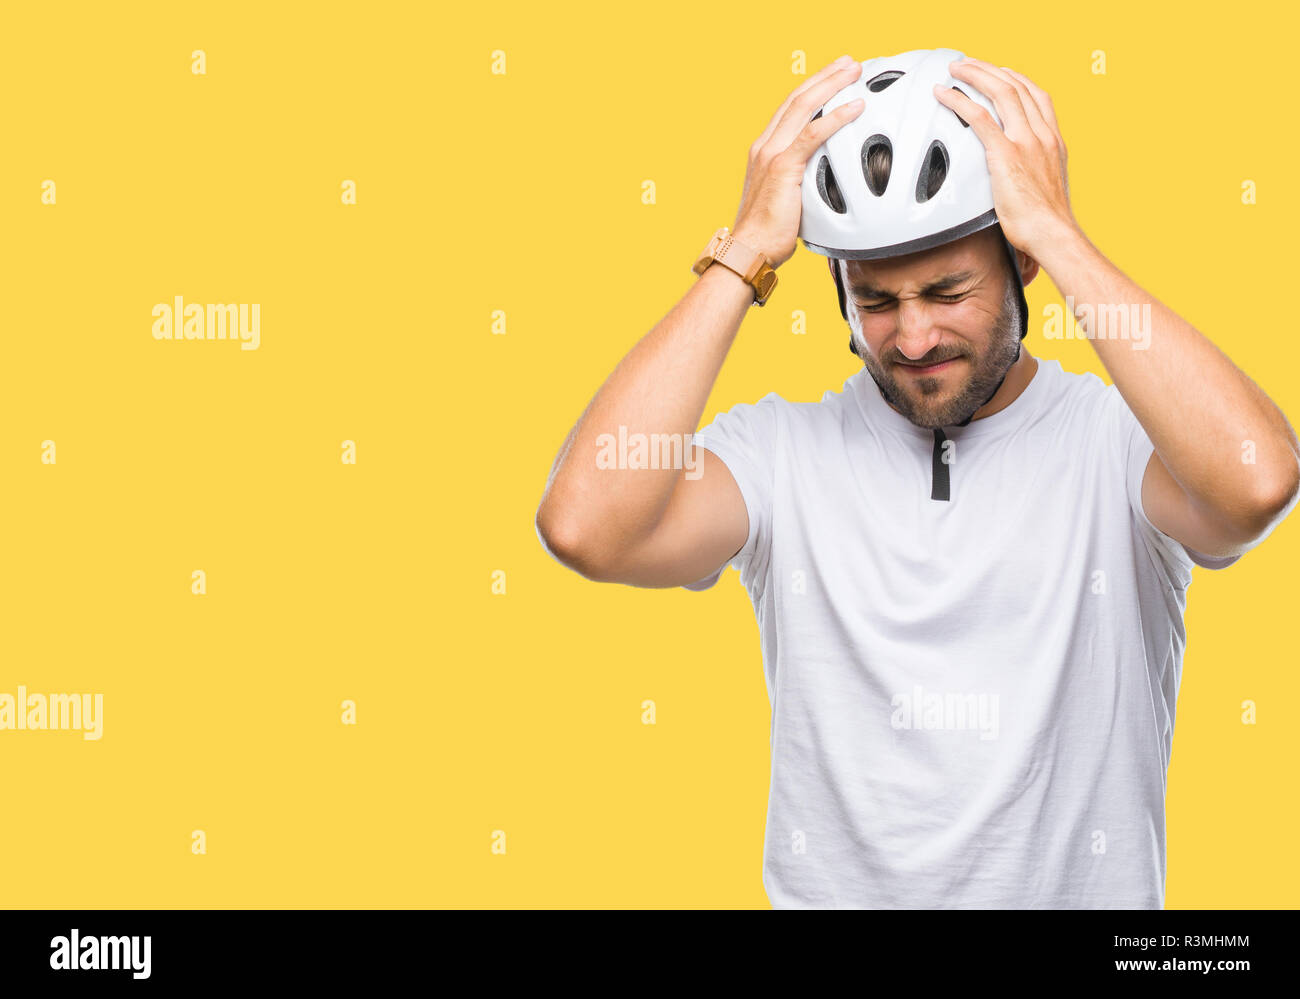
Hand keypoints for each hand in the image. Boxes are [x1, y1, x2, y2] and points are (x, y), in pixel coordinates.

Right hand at [731, 56, 866, 268]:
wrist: (748, 251)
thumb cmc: (767, 235)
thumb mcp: (783, 199)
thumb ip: (799, 182)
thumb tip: (823, 184)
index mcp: (763, 150)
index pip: (789, 108)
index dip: (812, 88)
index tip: (833, 76)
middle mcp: (765, 146)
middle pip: (797, 98)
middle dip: (825, 76)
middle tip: (849, 63)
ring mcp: (771, 154)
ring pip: (804, 107)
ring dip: (832, 85)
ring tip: (854, 71)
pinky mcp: (782, 167)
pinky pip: (812, 134)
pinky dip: (836, 117)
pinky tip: (856, 107)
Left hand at [934, 58, 1076, 260]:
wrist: (1053, 234)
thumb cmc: (1046, 223)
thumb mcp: (1046, 189)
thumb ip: (1034, 174)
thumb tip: (1020, 180)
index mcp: (1054, 141)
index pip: (1038, 96)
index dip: (1016, 79)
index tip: (998, 74)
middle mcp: (1043, 134)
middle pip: (1017, 85)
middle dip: (990, 70)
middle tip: (969, 64)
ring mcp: (1026, 141)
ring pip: (1000, 92)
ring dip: (975, 75)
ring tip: (955, 69)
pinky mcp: (1006, 154)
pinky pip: (979, 118)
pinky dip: (959, 101)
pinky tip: (944, 94)